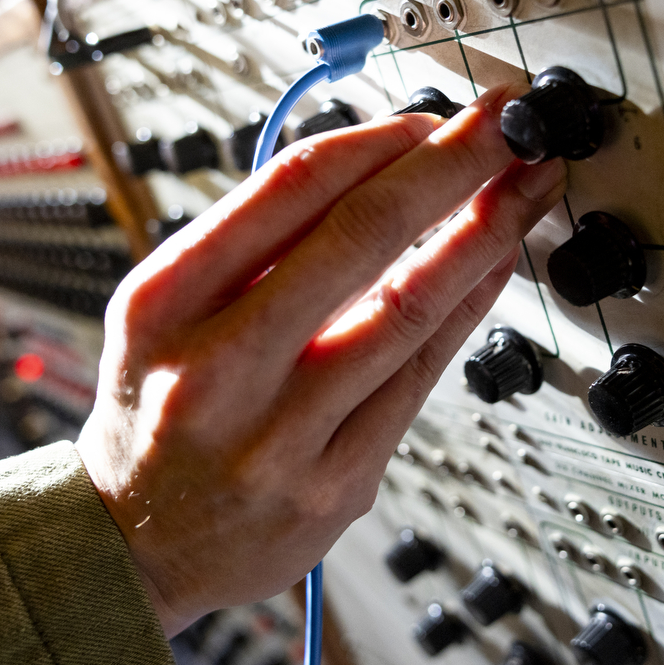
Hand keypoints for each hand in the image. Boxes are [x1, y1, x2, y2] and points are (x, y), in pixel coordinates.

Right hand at [76, 83, 564, 633]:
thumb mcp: (163, 314)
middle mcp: (218, 366)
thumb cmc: (156, 411)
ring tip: (528, 188)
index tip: (430, 119)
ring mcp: (283, 432)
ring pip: (409, 308)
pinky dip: (468, 306)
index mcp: (164, 303)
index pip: (288, 189)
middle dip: (452, 166)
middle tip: (507, 125)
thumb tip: (378, 164)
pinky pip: (422, 375)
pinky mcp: (337, 481)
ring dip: (485, 233)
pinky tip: (497, 265)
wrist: (136, 545)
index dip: (377, 141)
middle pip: (360, 236)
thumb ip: (254, 244)